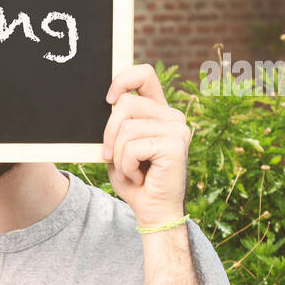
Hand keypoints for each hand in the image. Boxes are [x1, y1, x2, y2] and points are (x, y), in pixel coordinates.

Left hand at [102, 64, 189, 227]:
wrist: (152, 210)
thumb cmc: (135, 179)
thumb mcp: (119, 147)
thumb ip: (117, 124)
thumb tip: (108, 102)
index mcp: (159, 112)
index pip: (144, 74)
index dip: (122, 80)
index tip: (107, 101)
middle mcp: (172, 116)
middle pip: (125, 102)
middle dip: (108, 133)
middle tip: (111, 157)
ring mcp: (177, 129)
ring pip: (126, 127)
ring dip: (118, 156)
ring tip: (129, 170)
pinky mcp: (175, 144)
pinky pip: (132, 146)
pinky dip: (126, 165)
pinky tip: (139, 176)